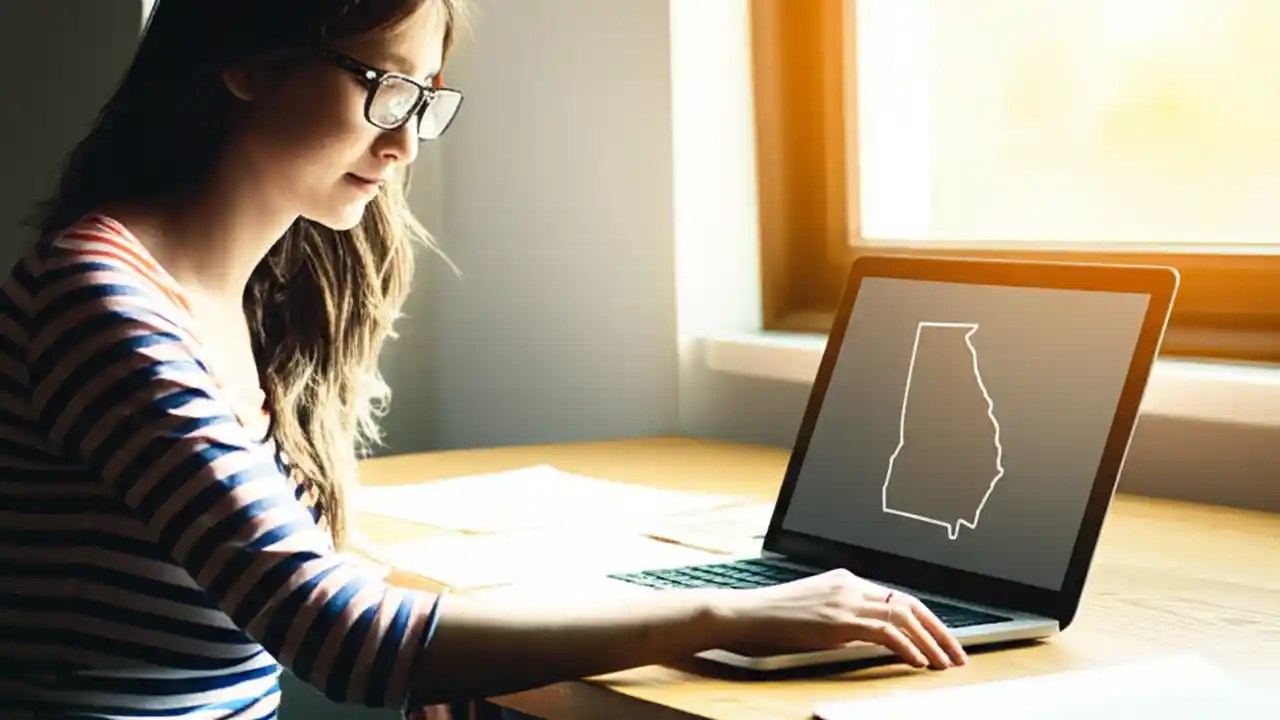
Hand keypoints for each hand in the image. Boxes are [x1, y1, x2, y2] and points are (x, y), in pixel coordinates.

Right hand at [708, 569, 967, 668]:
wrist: (744, 614)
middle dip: (940, 631)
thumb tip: (873, 638)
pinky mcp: (837, 620)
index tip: (943, 643)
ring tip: (946, 663)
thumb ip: (844, 620)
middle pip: (909, 604)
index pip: (898, 598)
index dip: (926, 621)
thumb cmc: (774, 619)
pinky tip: (918, 662)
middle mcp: (850, 585)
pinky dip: (906, 647)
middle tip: (959, 655)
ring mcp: (844, 600)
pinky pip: (884, 631)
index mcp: (847, 581)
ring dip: (930, 642)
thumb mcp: (815, 614)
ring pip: (903, 616)